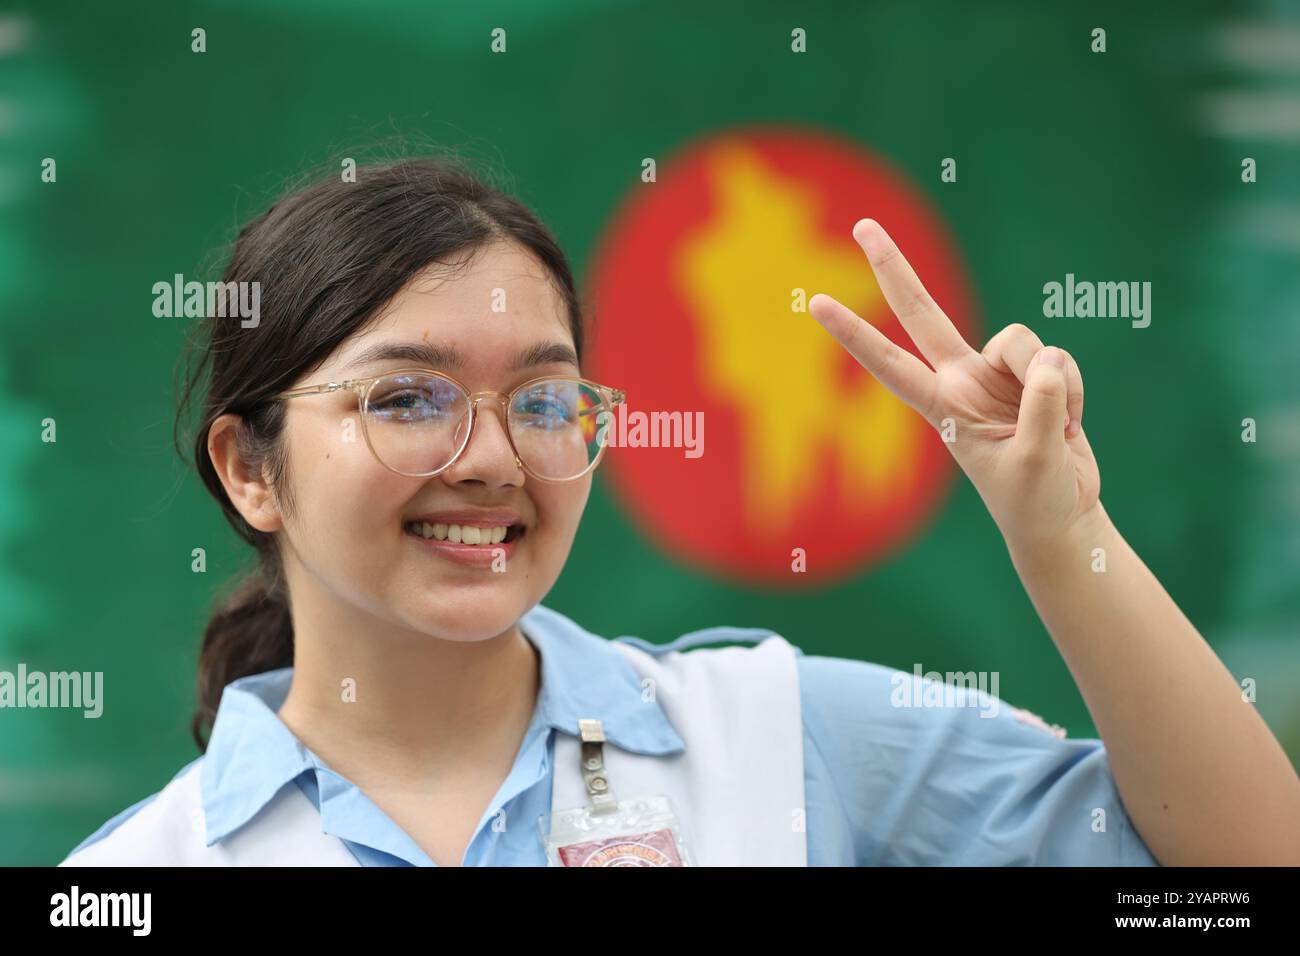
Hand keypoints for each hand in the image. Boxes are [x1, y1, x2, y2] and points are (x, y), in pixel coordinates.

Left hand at [808, 219, 1101, 550]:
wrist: (1062, 515)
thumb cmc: (1035, 499)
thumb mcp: (1034, 460)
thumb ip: (1040, 406)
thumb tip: (1045, 358)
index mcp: (943, 407)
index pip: (889, 363)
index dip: (854, 333)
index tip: (816, 303)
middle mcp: (962, 380)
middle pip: (922, 311)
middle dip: (892, 267)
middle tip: (860, 225)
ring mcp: (996, 373)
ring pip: (1021, 340)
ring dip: (1050, 382)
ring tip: (1055, 428)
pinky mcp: (1034, 371)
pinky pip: (1058, 358)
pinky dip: (1072, 391)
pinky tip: (1068, 424)